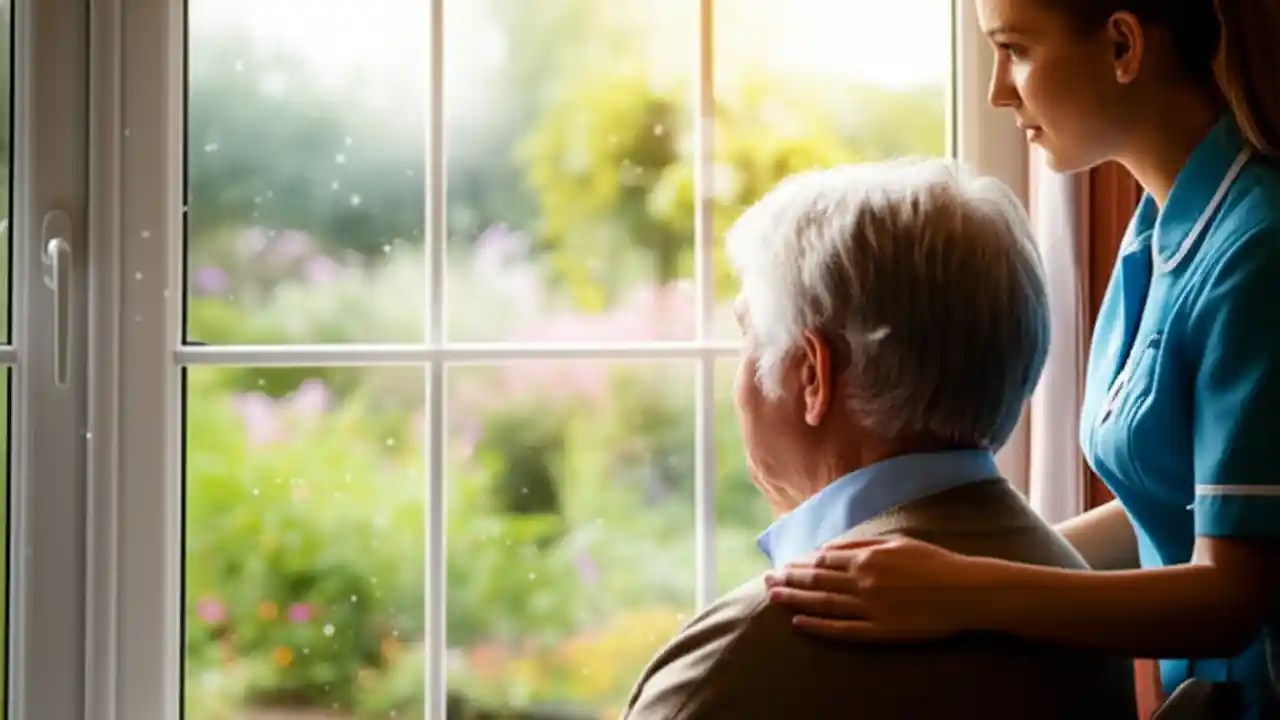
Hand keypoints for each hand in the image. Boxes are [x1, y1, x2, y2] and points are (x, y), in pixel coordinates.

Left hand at [763, 535, 984, 642]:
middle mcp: (864, 581)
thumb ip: (863, 543)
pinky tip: (799, 622)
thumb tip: (830, 547)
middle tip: (767, 579)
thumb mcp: (898, 542)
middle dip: (788, 578)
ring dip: (794, 598)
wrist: (966, 592)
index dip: (801, 562)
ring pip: (823, 602)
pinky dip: (818, 625)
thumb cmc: (935, 563)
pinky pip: (842, 629)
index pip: (823, 559)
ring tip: (772, 597)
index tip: (785, 564)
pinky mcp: (880, 630)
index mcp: (868, 557)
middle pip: (816, 579)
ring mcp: (870, 607)